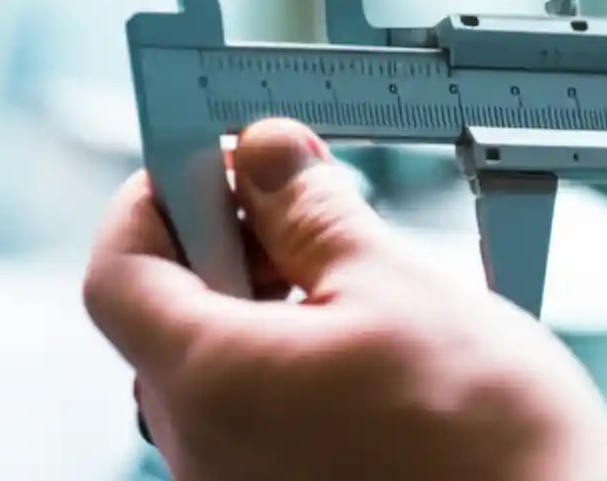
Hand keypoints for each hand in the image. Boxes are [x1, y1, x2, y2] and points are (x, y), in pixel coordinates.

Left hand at [83, 118, 606, 480]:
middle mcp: (205, 449)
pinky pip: (250, 408)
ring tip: (344, 274)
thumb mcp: (396, 286)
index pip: (119, 270)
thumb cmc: (487, 436)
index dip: (155, 197)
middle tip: (296, 204)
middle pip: (167, 314)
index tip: (208, 161)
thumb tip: (268, 158)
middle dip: (223, 240)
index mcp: (214, 384)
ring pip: (215, 360)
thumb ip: (311, 214)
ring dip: (261, 295)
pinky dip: (284, 352)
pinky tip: (355, 335)